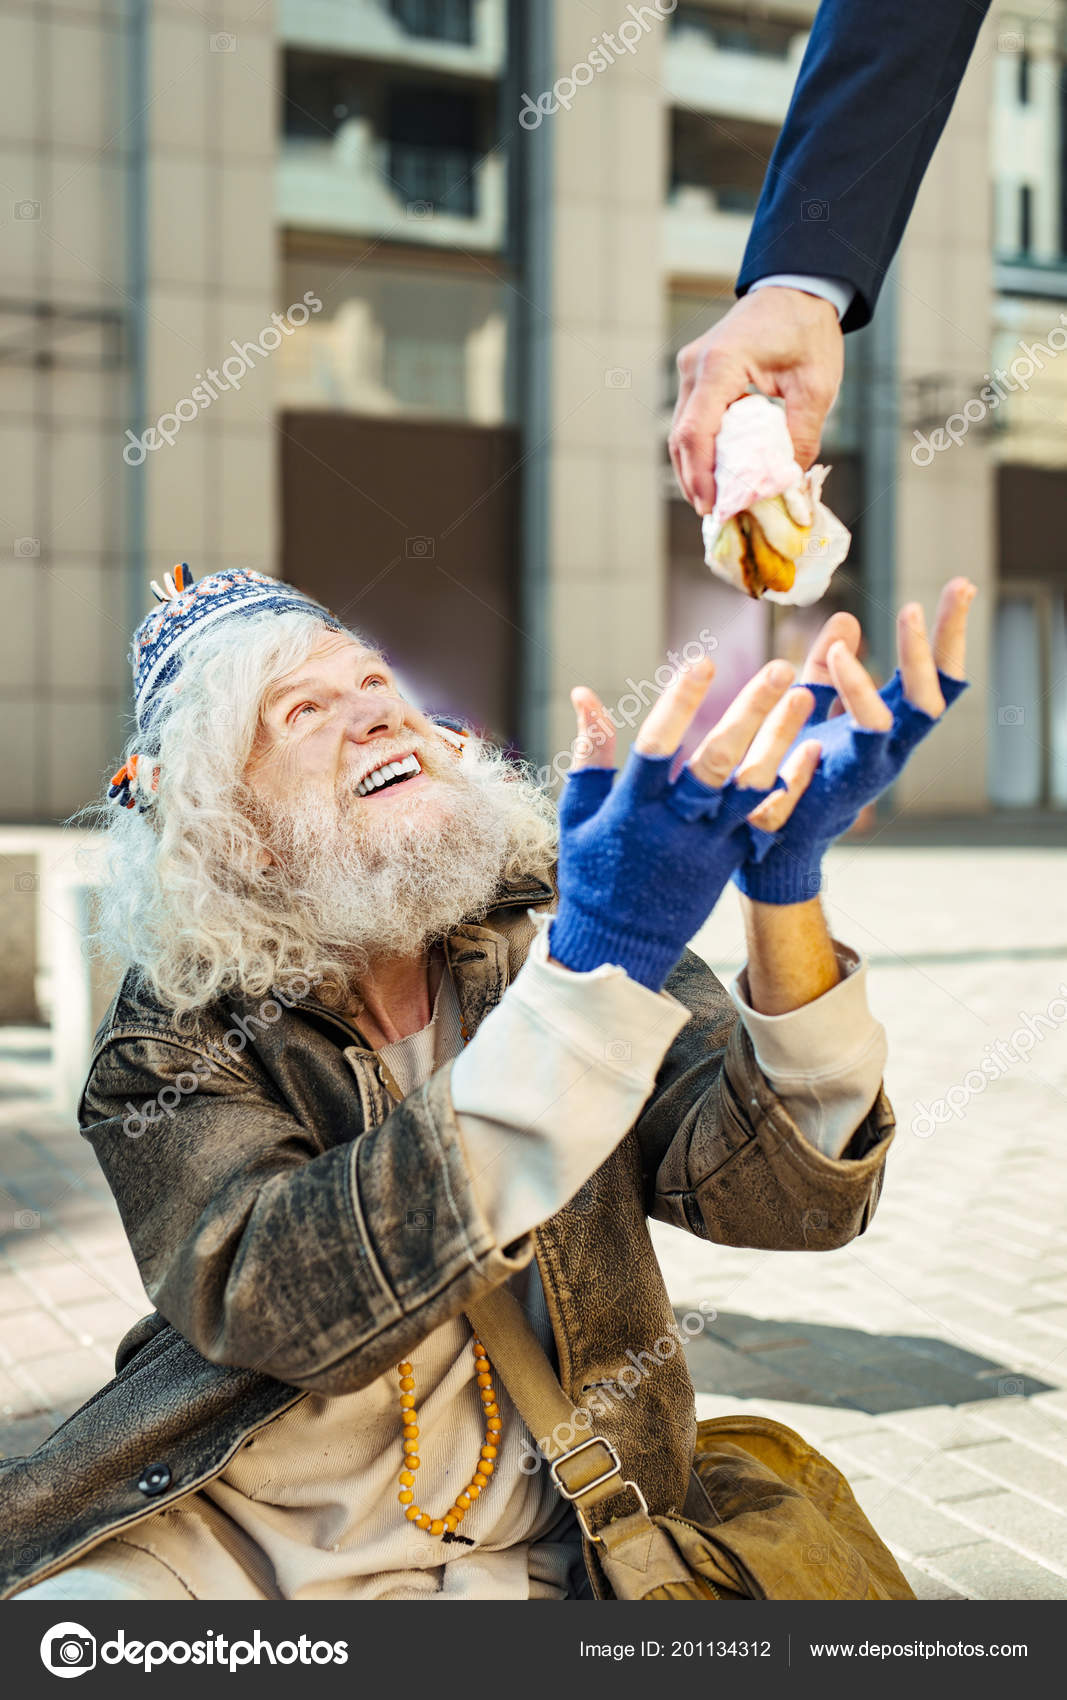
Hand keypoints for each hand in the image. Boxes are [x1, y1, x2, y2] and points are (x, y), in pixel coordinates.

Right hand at [549, 653, 819, 990]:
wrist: (620, 947)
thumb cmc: (593, 873)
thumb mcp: (578, 815)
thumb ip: (589, 754)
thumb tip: (585, 694)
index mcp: (630, 810)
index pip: (655, 748)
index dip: (678, 704)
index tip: (701, 662)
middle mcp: (673, 827)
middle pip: (715, 765)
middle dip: (749, 713)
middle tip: (779, 669)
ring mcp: (708, 846)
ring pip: (751, 788)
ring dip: (781, 740)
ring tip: (807, 696)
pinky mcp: (732, 861)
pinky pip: (768, 820)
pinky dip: (791, 786)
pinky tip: (814, 752)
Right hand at [670, 287, 843, 514]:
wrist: (796, 289)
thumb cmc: (807, 329)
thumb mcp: (817, 385)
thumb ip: (802, 435)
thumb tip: (786, 482)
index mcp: (721, 364)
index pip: (698, 431)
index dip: (700, 475)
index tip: (712, 507)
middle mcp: (695, 366)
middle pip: (682, 436)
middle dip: (694, 480)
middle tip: (713, 514)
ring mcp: (691, 369)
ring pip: (681, 431)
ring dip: (694, 468)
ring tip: (714, 500)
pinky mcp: (696, 375)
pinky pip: (691, 419)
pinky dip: (701, 449)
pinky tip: (717, 472)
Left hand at [734, 578, 975, 904]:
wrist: (771, 839)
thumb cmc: (792, 771)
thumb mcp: (812, 706)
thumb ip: (830, 665)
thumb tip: (847, 617)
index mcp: (891, 726)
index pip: (933, 675)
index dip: (948, 634)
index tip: (961, 586)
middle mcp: (897, 745)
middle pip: (940, 687)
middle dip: (949, 639)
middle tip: (955, 590)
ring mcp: (882, 763)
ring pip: (919, 709)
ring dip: (917, 659)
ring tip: (909, 611)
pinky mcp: (852, 777)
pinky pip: (867, 731)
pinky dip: (856, 692)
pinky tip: (835, 659)